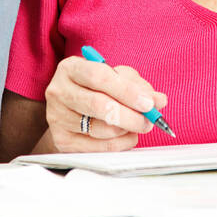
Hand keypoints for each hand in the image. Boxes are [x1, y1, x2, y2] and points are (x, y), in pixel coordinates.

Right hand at [44, 55, 168, 152]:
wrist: (71, 110)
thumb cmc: (96, 89)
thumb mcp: (116, 78)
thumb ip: (138, 86)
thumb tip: (159, 100)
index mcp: (71, 68)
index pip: (99, 77)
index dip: (127, 91)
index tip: (149, 103)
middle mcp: (59, 91)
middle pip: (98, 105)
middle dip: (131, 115)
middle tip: (149, 120)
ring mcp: (57, 117)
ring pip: (101, 129)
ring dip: (127, 130)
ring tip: (136, 125)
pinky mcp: (61, 140)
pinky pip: (99, 148)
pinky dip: (120, 143)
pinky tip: (126, 135)